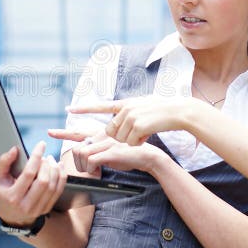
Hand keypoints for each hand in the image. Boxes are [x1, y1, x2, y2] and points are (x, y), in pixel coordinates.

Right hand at [0, 142, 66, 227]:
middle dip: (46, 165)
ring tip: (50, 160)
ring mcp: (38, 208)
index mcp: (13, 196)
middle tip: (44, 156)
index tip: (41, 145)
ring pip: (53, 186)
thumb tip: (15, 150)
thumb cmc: (4, 195)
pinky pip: (58, 191)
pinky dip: (61, 177)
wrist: (11, 217)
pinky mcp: (47, 208)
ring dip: (55, 169)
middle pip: (43, 181)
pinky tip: (59, 167)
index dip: (36, 157)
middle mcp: (27, 204)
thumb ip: (4, 162)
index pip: (28, 173)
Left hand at [50, 128, 166, 174]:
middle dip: (75, 162)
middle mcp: (101, 135)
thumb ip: (96, 150)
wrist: (147, 156)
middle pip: (76, 147)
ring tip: (93, 171)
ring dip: (83, 166)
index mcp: (100, 134)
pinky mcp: (110, 152)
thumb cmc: (128, 156)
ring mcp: (106, 143)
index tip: (50, 132)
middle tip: (84, 169)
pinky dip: (91, 168)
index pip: (78, 132)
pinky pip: (91, 160)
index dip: (63, 132)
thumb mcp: (109, 151)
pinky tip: (97, 171)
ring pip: (81, 153)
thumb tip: (83, 158)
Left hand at [67, 95, 191, 145]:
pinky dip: (138, 144)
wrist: (179, 111)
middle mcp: (126, 108)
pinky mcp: (138, 125)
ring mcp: (131, 116)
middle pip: (110, 131)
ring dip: (131, 142)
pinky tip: (148, 137)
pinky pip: (131, 143)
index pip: (101, 106)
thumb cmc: (163, 111)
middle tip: (132, 137)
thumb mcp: (143, 107)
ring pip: (120, 139)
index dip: (84, 108)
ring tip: (144, 134)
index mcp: (125, 104)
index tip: (69, 109)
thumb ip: (129, 113)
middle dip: (118, 138)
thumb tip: (119, 123)